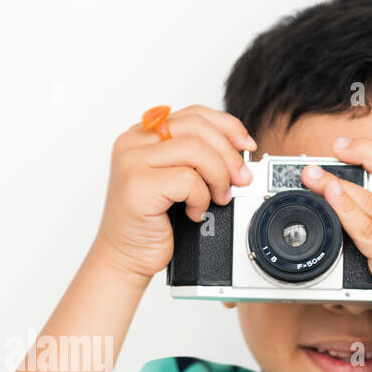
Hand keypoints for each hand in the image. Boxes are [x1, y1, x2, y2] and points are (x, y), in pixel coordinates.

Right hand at [92, 105, 255, 279]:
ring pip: (195, 150)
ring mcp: (132, 162)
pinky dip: (200, 198)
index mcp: (142, 135)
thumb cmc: (150, 223)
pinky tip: (194, 211)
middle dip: (228, 154)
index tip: (246, 145)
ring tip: (218, 198)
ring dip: (218, 176)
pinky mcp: (137, 185)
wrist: (125, 257)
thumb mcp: (176, 179)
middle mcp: (133, 143)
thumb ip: (195, 157)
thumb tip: (238, 151)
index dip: (227, 126)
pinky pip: (187, 180)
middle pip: (197, 128)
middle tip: (240, 179)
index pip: (193, 114)